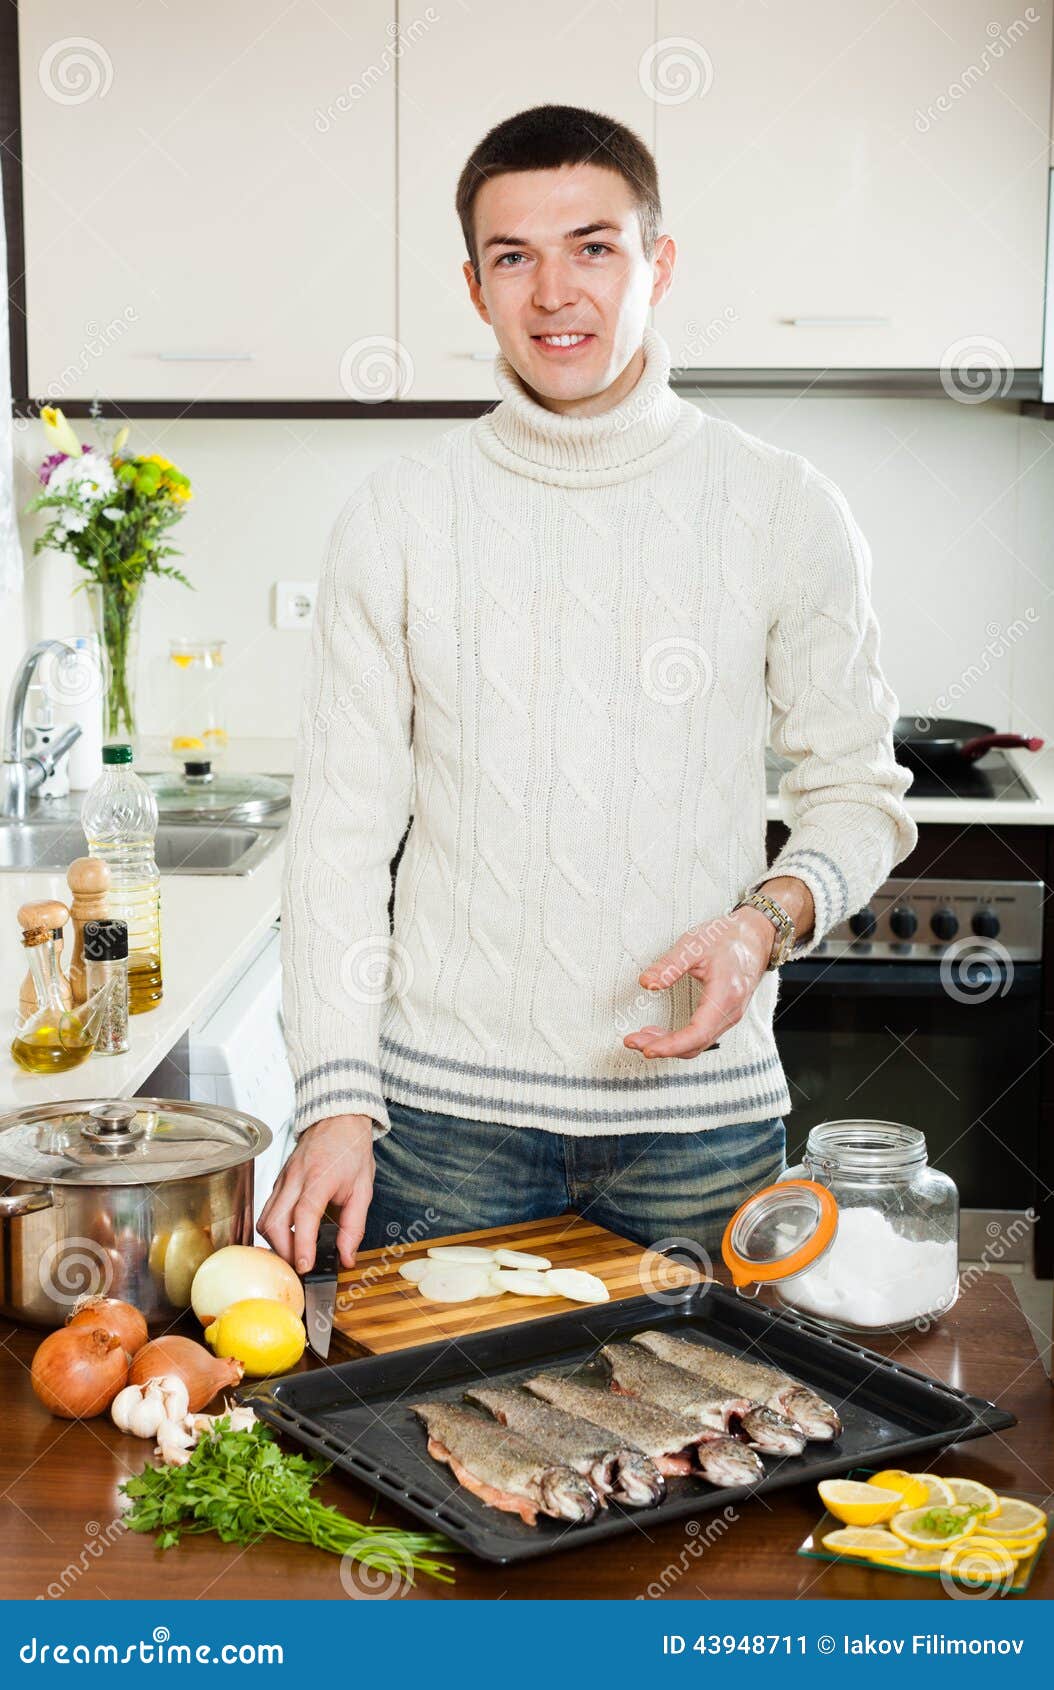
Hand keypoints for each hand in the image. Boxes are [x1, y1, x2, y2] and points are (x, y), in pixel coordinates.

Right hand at [259, 1113, 374, 1271]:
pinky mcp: (278, 1181)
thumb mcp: (363, 1188)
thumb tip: (346, 1256)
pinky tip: (291, 1235)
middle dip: (284, 1250)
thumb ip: (354, 1226)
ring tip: (296, 1252)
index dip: (302, 1244)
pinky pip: (268, 1209)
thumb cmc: (351, 1149)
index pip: (304, 1215)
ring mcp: (283, 1179)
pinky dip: (276, 1228)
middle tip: (301, 1264)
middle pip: (275, 1221)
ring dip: (276, 1241)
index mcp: (320, 1177)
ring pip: (265, 1217)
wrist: (337, 1119)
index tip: (306, 1265)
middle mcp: (296, 1178)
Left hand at [623, 907, 776, 1059]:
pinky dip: (680, 1040)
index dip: (671, 1045)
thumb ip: (669, 965)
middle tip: (632, 1042)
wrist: (754, 937)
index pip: (697, 1032)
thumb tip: (646, 982)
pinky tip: (660, 1034)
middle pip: (695, 1044)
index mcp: (725, 994)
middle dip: (662, 1047)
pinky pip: (702, 1036)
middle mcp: (730, 1011)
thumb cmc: (727, 938)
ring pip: (698, 1043)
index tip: (646, 1048)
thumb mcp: (693, 944)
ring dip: (669, 1045)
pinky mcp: (724, 1016)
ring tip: (641, 1038)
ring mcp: (730, 1016)